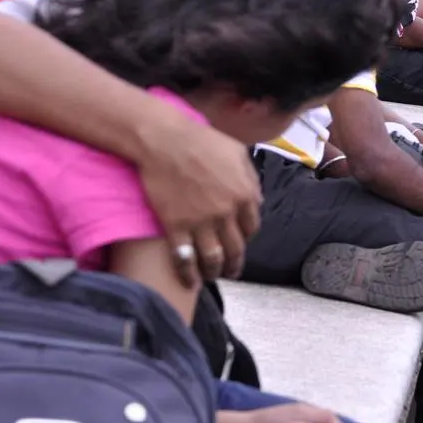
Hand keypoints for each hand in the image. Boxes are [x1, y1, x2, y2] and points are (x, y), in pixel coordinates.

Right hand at [135, 114, 261, 284]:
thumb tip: (257, 201)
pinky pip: (184, 259)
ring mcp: (200, 222)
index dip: (246, 237)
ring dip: (215, 272)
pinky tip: (190, 282)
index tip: (240, 241)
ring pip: (213, 258)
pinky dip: (188, 274)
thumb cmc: (202, 141)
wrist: (165, 141)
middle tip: (232, 271)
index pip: (251, 227)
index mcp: (244, 195)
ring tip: (213, 277)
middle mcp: (226, 213)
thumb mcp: (238, 153)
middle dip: (235, 263)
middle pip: (235, 248)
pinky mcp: (175, 227)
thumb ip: (251, 179)